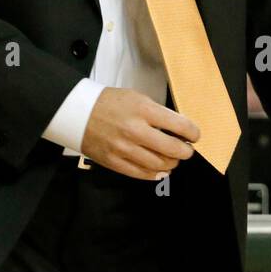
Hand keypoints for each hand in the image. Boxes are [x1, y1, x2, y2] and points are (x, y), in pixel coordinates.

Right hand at [79, 88, 196, 179]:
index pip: (179, 125)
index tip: (194, 135)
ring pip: (160, 165)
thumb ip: (158, 113)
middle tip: (186, 150)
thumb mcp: (136, 97)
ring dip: (171, 163)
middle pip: (173, 149)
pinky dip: (155, 174)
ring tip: (171, 158)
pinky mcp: (114, 162)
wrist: (77, 112)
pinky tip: (159, 170)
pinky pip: (142, 174)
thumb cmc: (108, 102)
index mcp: (142, 110)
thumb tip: (179, 129)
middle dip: (185, 151)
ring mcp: (124, 148)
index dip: (193, 133)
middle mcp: (135, 130)